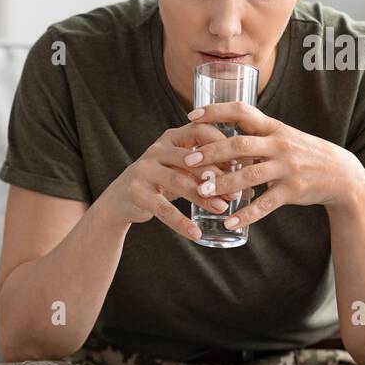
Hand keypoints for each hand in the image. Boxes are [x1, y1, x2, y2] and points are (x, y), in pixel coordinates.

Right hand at [108, 119, 240, 239]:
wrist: (121, 199)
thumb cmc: (160, 181)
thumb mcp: (180, 167)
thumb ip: (204, 167)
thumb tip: (243, 179)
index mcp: (171, 138)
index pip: (200, 131)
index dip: (222, 146)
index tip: (240, 163)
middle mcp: (156, 150)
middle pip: (191, 159)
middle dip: (217, 175)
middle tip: (237, 192)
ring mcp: (144, 170)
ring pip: (178, 181)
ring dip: (203, 196)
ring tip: (222, 208)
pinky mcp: (136, 192)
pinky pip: (163, 208)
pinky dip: (181, 222)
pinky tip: (195, 233)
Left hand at [185, 101, 364, 228]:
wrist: (341, 173)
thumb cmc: (302, 152)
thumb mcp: (281, 136)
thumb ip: (253, 135)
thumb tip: (215, 134)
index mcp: (272, 127)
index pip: (242, 111)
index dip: (216, 111)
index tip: (191, 115)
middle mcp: (279, 144)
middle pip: (240, 144)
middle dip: (212, 152)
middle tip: (189, 160)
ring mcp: (287, 168)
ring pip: (250, 175)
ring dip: (224, 183)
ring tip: (202, 191)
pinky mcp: (293, 190)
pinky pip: (266, 203)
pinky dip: (247, 214)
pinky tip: (230, 222)